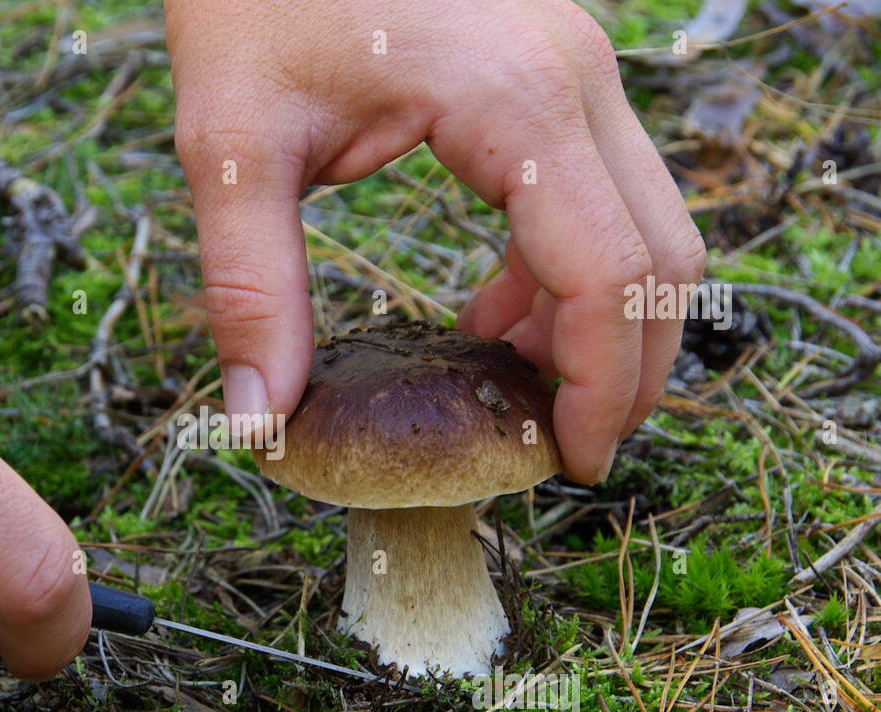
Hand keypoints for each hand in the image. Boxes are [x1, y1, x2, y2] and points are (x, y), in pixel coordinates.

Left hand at [166, 0, 705, 482]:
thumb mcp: (232, 147)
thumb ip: (250, 290)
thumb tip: (258, 423)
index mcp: (514, 101)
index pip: (608, 277)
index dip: (600, 390)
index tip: (567, 466)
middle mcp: (575, 76)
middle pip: (659, 256)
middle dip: (626, 371)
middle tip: (559, 448)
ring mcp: (576, 64)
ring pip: (647, 222)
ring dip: (602, 321)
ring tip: (514, 384)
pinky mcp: (554, 69)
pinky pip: (603, 189)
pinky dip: (571, 268)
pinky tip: (494, 309)